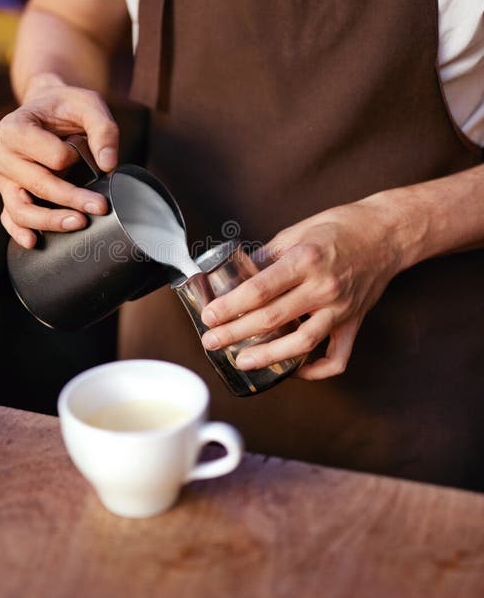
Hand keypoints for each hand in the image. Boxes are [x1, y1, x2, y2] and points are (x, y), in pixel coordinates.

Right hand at [0, 73, 118, 248]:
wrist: (47, 110)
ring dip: (50, 220)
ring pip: (20, 209)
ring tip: (79, 223)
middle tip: (100, 207)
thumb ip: (103, 129)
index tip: (79, 149)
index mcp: (14, 127)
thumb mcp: (88, 105)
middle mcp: (2, 154)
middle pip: (35, 185)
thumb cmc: (66, 107)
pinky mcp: (10, 195)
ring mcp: (4, 178)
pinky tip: (34, 242)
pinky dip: (20, 232)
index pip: (46, 155)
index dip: (69, 156)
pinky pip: (10, 218)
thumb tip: (108, 165)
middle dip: (70, 199)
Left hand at [200, 198, 403, 379]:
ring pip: (301, 343)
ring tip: (242, 361)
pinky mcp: (354, 322)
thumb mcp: (297, 231)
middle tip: (212, 341)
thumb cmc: (340, 227)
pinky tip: (293, 370)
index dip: (230, 306)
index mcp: (305, 260)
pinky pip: (337, 358)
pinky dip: (315, 370)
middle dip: (236, 333)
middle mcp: (324, 287)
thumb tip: (235, 277)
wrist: (387, 233)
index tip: (209, 316)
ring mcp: (341, 309)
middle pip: (272, 318)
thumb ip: (266, 257)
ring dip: (268, 356)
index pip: (260, 290)